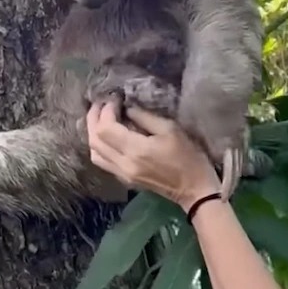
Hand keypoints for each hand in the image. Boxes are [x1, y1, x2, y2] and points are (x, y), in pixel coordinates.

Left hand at [85, 102, 219, 211]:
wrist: (194, 189)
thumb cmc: (189, 157)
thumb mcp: (171, 130)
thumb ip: (146, 118)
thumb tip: (127, 110)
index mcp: (136, 150)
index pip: (106, 128)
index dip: (106, 111)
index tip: (116, 99)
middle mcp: (124, 163)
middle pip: (94, 140)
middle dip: (94, 118)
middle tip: (101, 103)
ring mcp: (122, 174)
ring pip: (94, 152)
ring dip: (93, 133)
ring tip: (100, 118)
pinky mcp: (124, 179)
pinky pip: (102, 161)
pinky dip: (99, 146)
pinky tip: (107, 136)